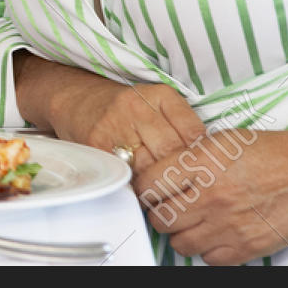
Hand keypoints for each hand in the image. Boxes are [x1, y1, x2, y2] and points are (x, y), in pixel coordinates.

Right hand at [44, 72, 204, 174]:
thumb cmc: (124, 109)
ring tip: (164, 192)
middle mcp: (137, 106)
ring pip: (150, 167)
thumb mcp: (157, 106)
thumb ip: (182, 128)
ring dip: (158, 184)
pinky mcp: (98, 143)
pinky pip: (126, 173)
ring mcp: (115, 124)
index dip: (200, 159)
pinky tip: (142, 189)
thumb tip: (211, 162)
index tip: (202, 173)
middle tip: (186, 190)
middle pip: (172, 153)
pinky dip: (137, 185)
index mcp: (160, 95)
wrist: (76, 98)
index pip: (194, 135)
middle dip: (179, 175)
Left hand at [134, 128, 287, 264]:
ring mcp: (229, 225)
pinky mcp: (248, 247)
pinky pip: (209, 260)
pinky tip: (212, 235)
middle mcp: (212, 197)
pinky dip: (206, 250)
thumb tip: (161, 173)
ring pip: (180, 243)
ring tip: (190, 222)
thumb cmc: (273, 153)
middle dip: (159, 214)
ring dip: (180, 234)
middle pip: (160, 219)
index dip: (144, 190)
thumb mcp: (222, 141)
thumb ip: (189, 158)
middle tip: (168, 208)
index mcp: (201, 165)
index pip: (149, 186)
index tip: (148, 191)